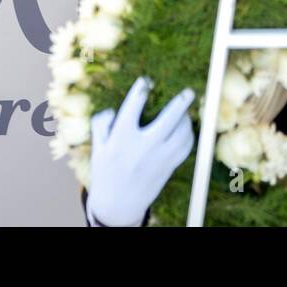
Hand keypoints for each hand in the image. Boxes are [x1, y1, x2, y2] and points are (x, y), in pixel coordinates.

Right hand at [86, 77, 194, 225]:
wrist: (118, 206)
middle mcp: (142, 147)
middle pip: (168, 118)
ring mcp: (158, 158)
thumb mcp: (97, 149)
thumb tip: (112, 109)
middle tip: (188, 92)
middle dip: (181, 102)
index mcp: (121, 139)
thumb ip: (101, 125)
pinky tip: (186, 129)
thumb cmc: (106, 173)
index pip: (133, 107)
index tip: (146, 80)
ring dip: (186, 119)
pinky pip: (186, 148)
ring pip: (181, 133)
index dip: (140, 90)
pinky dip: (189, 136)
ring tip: (186, 111)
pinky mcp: (169, 168)